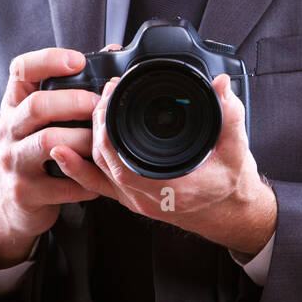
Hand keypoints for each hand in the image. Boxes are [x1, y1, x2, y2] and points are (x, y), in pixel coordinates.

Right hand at [0, 46, 103, 267]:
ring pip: (48, 142)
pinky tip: (99, 179)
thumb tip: (112, 52)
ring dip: (82, 140)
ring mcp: (14, 162)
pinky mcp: (25, 192)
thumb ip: (67, 91)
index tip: (78, 61)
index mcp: (14, 106)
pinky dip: (85, 181)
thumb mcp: (38, 121)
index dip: (48, 60)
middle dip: (74, 102)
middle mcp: (8, 130)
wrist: (7, 205)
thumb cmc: (33, 152)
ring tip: (101, 142)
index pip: (20, 70)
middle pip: (36, 106)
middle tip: (99, 105)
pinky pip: (62, 184)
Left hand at [48, 58, 276, 255]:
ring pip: (99, 171)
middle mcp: (147, 197)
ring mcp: (138, 200)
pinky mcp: (134, 197)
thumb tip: (221, 85)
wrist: (233, 216)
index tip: (111, 95)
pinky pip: (99, 185)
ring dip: (91, 139)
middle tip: (105, 93)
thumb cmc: (233, 187)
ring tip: (94, 109)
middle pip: (105, 159)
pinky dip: (79, 169)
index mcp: (172, 186)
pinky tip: (64, 154)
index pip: (124, 158)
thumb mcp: (238, 148)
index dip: (109, 126)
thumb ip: (230, 114)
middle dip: (99, 122)